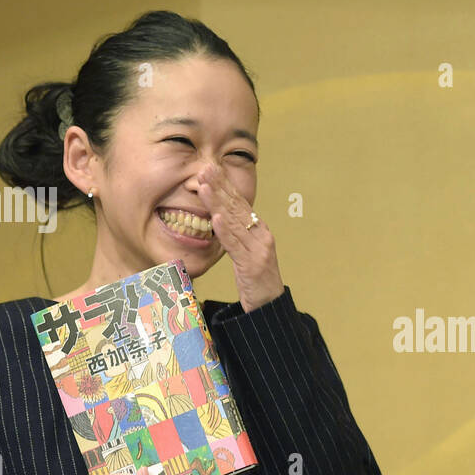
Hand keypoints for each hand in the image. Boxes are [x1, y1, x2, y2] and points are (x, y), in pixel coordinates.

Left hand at [198, 164, 283, 312]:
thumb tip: (219, 217)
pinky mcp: (252, 265)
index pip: (240, 203)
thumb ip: (234, 235)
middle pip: (237, 207)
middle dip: (220, 186)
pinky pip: (236, 245)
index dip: (225, 184)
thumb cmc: (255, 281)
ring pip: (234, 222)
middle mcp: (261, 235)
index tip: (211, 168)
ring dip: (217, 202)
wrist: (270, 308)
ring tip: (204, 186)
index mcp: (259, 230)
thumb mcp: (244, 253)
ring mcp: (258, 249)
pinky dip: (225, 231)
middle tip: (205, 167)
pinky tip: (215, 218)